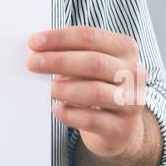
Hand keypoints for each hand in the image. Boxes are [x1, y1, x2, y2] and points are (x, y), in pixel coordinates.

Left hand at [25, 25, 147, 158]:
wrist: (120, 128)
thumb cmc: (98, 87)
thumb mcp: (91, 66)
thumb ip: (71, 54)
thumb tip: (38, 51)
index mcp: (125, 48)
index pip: (89, 37)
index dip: (59, 38)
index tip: (34, 42)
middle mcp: (133, 73)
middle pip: (93, 62)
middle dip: (59, 61)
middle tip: (32, 63)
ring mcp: (131, 102)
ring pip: (96, 92)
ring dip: (66, 89)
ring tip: (48, 89)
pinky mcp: (123, 128)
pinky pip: (93, 120)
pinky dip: (70, 114)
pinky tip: (57, 109)